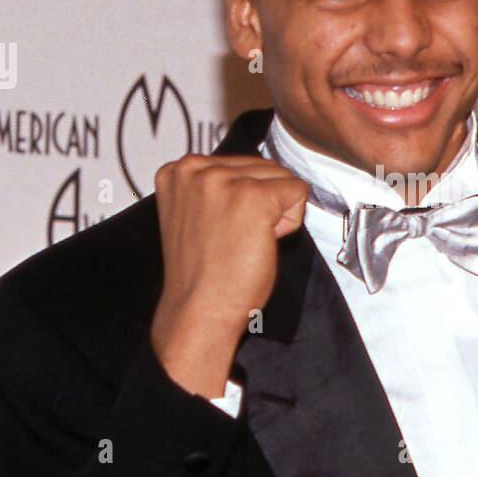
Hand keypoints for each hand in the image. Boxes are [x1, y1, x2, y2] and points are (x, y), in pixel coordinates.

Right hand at [150, 153, 308, 396]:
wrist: (199, 312)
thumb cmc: (203, 276)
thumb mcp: (197, 214)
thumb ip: (216, 188)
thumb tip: (255, 173)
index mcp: (179, 171)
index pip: (240, 164)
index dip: (242, 201)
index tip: (221, 229)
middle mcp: (196, 168)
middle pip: (263, 166)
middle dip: (262, 202)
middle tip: (235, 239)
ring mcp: (223, 180)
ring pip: (282, 177)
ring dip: (275, 212)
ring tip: (244, 241)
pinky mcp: (253, 197)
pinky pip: (298, 192)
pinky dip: (291, 222)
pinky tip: (263, 242)